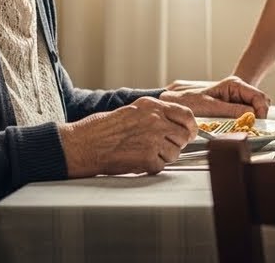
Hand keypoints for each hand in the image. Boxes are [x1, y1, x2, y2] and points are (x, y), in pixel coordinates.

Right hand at [58, 96, 195, 176]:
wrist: (83, 144)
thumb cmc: (102, 129)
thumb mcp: (133, 110)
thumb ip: (155, 114)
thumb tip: (174, 124)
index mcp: (152, 106)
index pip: (187, 115)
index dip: (190, 127)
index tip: (189, 133)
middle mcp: (155, 120)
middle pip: (184, 136)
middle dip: (176, 144)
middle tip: (162, 147)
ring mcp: (153, 139)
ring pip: (175, 153)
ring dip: (163, 157)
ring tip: (145, 153)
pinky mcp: (147, 158)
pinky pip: (161, 166)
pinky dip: (151, 168)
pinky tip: (138, 161)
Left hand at [159, 75, 269, 118]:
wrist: (177, 102)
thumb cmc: (189, 100)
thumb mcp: (210, 106)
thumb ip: (232, 110)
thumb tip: (251, 115)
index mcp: (234, 85)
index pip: (259, 96)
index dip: (261, 110)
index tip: (258, 123)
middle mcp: (238, 90)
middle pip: (261, 102)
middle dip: (259, 115)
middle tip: (252, 127)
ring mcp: (237, 100)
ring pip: (256, 109)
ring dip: (253, 119)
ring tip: (245, 127)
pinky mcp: (234, 109)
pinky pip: (247, 115)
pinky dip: (246, 122)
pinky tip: (240, 127)